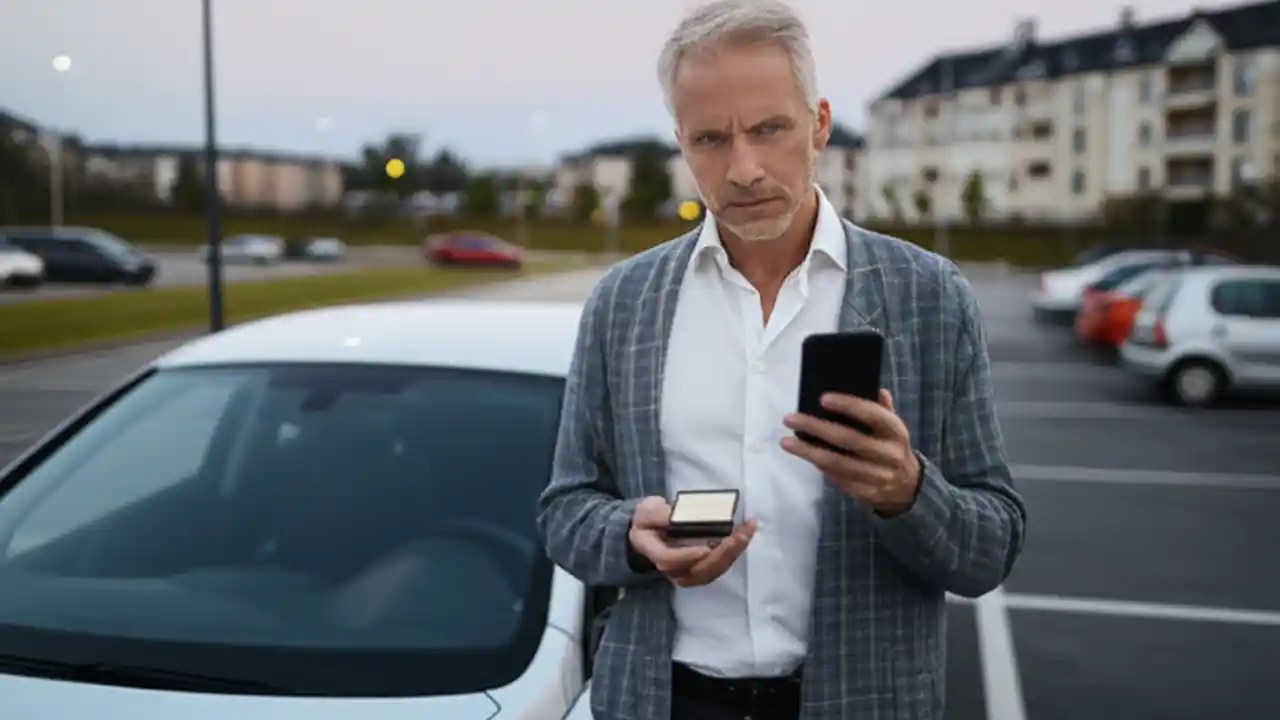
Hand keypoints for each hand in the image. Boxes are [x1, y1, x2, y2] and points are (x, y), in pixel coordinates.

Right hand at [628, 496, 757, 586]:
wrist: (651, 533)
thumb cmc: (648, 521)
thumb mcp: (646, 511)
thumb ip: (659, 514)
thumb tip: (677, 516)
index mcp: (655, 553)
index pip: (669, 560)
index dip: (686, 556)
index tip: (704, 548)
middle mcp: (673, 571)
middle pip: (699, 570)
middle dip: (722, 553)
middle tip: (739, 535)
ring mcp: (689, 574)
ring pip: (714, 570)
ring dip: (734, 552)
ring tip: (748, 531)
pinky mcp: (702, 570)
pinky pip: (720, 566)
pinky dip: (735, 552)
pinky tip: (746, 535)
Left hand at [780, 389, 920, 516]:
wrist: (907, 486)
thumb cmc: (891, 447)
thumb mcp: (892, 426)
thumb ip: (882, 408)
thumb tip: (874, 389)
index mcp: (896, 432)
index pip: (872, 415)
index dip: (848, 405)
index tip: (822, 399)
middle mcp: (889, 454)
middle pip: (848, 440)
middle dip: (816, 428)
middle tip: (789, 418)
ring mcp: (878, 476)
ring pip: (838, 463)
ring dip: (809, 452)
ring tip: (786, 442)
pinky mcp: (866, 493)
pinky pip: (838, 479)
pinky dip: (819, 467)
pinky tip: (804, 456)